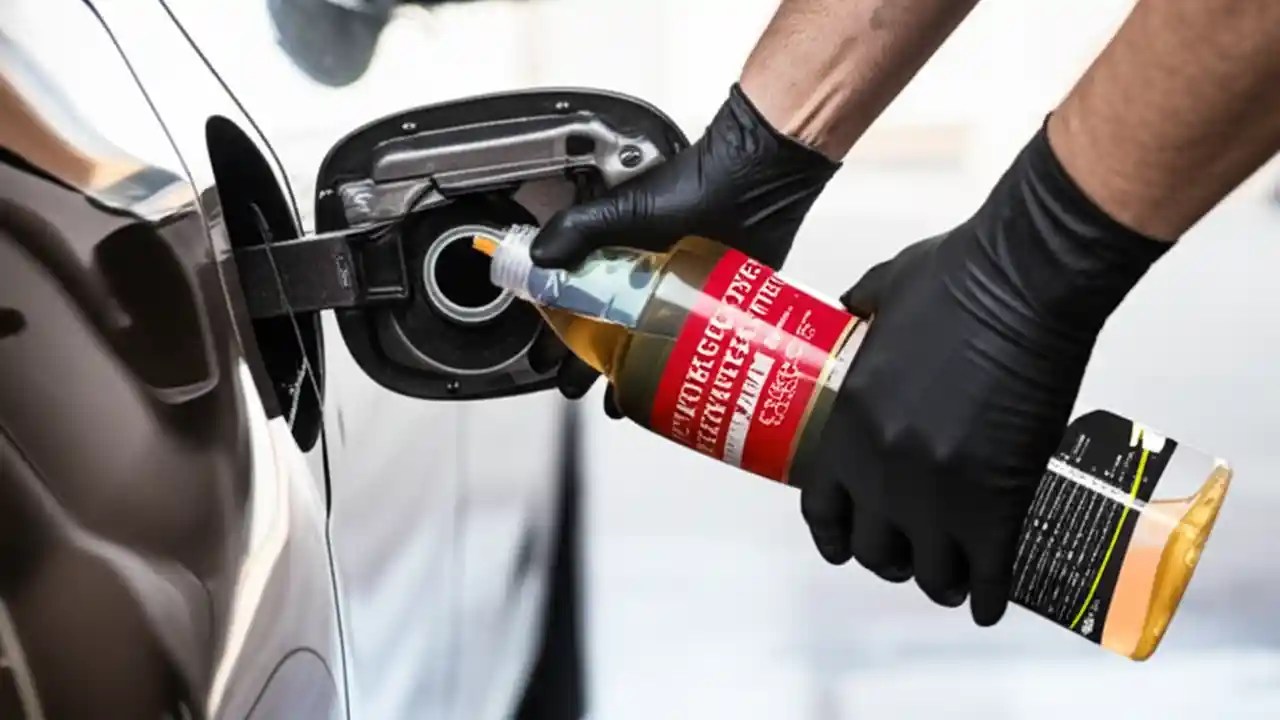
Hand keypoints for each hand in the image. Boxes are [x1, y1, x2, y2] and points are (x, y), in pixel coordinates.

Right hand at [531, 83, 839, 410]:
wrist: (756, 185)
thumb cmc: (695, 187)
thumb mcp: (626, 208)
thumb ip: (578, 229)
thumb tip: (537, 257)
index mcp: (612, 254)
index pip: (572, 298)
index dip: (554, 329)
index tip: (543, 357)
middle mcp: (640, 277)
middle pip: (604, 329)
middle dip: (585, 362)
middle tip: (574, 386)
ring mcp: (674, 295)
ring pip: (643, 344)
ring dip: (628, 374)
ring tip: (618, 400)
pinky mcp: (708, 306)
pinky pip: (684, 346)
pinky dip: (672, 370)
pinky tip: (666, 390)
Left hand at [792, 125, 1169, 624]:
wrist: (1027, 280)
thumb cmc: (957, 275)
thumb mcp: (881, 290)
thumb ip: (858, 313)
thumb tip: (851, 313)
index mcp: (848, 422)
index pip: (822, 507)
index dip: (834, 536)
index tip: (845, 545)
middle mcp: (883, 469)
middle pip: (874, 550)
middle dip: (890, 559)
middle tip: (909, 554)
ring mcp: (940, 491)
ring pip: (930, 573)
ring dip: (939, 581)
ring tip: (951, 579)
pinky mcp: (999, 500)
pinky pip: (989, 573)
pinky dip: (988, 597)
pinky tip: (988, 605)